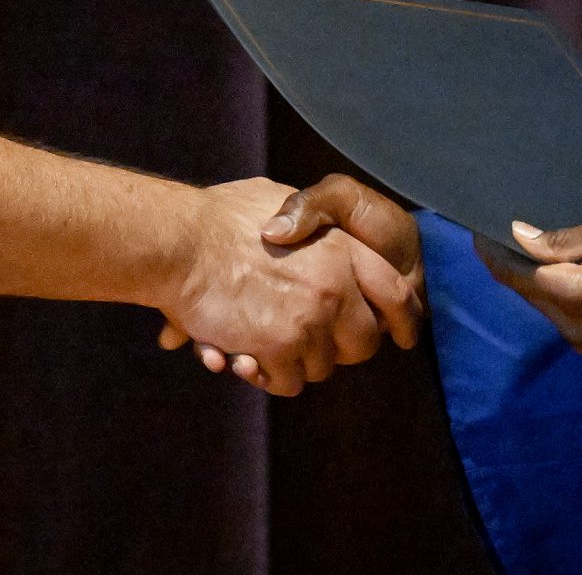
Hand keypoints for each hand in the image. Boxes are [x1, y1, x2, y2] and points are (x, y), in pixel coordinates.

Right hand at [154, 177, 421, 395]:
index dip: (400, 317)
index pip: (396, 292)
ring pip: (322, 366)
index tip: (399, 333)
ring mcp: (310, 319)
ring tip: (262, 341)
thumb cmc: (220, 218)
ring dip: (296, 360)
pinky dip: (269, 376)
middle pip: (363, 342)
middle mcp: (335, 286)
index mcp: (342, 248)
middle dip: (340, 347)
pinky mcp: (280, 348)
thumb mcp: (278, 200)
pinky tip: (246, 357)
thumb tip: (307, 230)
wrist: (181, 244)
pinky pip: (289, 381)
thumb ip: (305, 219)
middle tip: (309, 339)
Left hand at [478, 211, 581, 357]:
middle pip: (530, 292)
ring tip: (546, 245)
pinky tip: (572, 271)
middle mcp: (573, 330)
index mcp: (571, 297)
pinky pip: (570, 318)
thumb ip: (563, 239)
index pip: (513, 275)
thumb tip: (522, 236)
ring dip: (542, 280)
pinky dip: (564, 294)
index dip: (492, 252)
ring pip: (549, 306)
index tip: (478, 229)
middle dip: (518, 263)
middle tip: (514, 229)